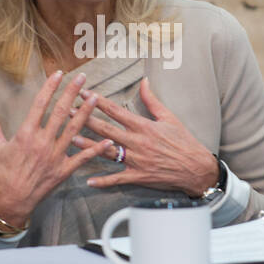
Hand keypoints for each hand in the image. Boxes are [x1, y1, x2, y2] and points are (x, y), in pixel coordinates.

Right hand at [0, 70, 116, 226]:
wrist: (10, 202)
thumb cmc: (1, 174)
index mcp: (26, 134)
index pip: (41, 104)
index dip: (50, 87)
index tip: (59, 73)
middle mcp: (43, 142)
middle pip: (61, 112)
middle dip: (72, 92)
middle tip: (83, 77)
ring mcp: (55, 156)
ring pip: (75, 130)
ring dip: (86, 112)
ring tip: (96, 97)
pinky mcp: (63, 170)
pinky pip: (82, 158)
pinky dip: (96, 149)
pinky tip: (108, 140)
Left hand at [72, 77, 219, 196]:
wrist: (196, 168)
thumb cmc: (184, 142)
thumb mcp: (169, 117)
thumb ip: (152, 100)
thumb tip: (143, 81)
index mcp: (143, 126)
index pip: (115, 110)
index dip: (97, 101)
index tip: (83, 93)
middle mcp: (137, 142)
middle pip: (106, 128)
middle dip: (85, 119)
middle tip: (67, 112)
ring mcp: (137, 160)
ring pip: (107, 151)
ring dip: (88, 145)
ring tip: (70, 139)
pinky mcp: (138, 176)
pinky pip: (117, 179)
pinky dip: (103, 181)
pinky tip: (88, 181)